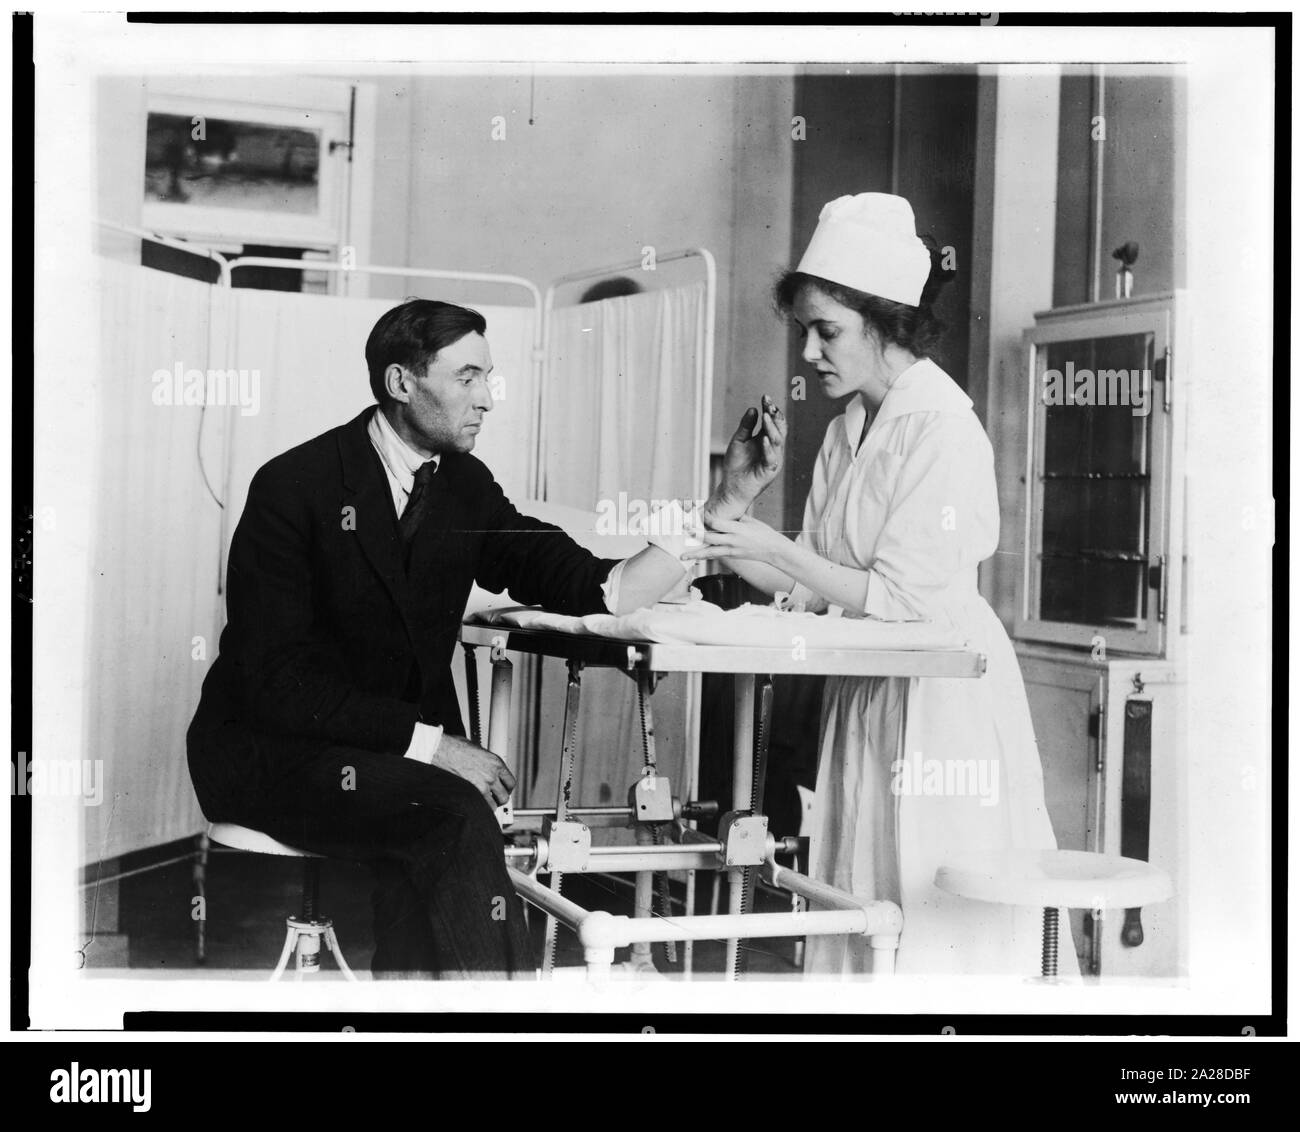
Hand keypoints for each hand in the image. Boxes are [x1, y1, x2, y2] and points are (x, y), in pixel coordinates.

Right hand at [431, 734, 516, 806]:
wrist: (442, 752)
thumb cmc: (454, 748)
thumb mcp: (476, 749)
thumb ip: (484, 760)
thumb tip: (484, 764)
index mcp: (495, 763)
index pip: (510, 781)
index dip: (507, 788)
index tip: (504, 790)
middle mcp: (492, 775)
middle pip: (505, 795)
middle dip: (500, 799)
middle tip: (495, 799)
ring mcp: (483, 785)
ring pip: (495, 803)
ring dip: (491, 805)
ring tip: (485, 805)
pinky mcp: (473, 793)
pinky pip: (484, 807)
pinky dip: (482, 809)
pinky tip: (477, 806)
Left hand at [681, 514, 790, 567]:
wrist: (773, 550)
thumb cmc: (763, 532)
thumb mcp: (750, 521)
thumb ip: (736, 517)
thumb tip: (724, 510)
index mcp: (737, 528)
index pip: (716, 522)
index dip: (706, 517)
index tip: (698, 513)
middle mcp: (732, 540)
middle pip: (709, 538)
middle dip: (695, 533)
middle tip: (684, 528)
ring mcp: (731, 550)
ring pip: (709, 552)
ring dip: (695, 554)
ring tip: (683, 555)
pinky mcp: (731, 556)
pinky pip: (715, 556)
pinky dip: (705, 557)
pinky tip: (695, 558)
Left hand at [709, 396, 785, 519]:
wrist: (731, 488)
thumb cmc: (736, 465)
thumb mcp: (738, 441)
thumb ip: (746, 426)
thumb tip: (753, 409)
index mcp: (766, 440)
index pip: (773, 421)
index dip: (770, 409)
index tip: (765, 397)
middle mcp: (773, 448)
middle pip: (779, 428)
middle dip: (774, 415)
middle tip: (768, 403)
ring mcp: (773, 459)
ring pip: (777, 441)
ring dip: (772, 428)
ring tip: (766, 415)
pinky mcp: (769, 471)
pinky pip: (771, 458)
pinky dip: (768, 448)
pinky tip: (763, 438)